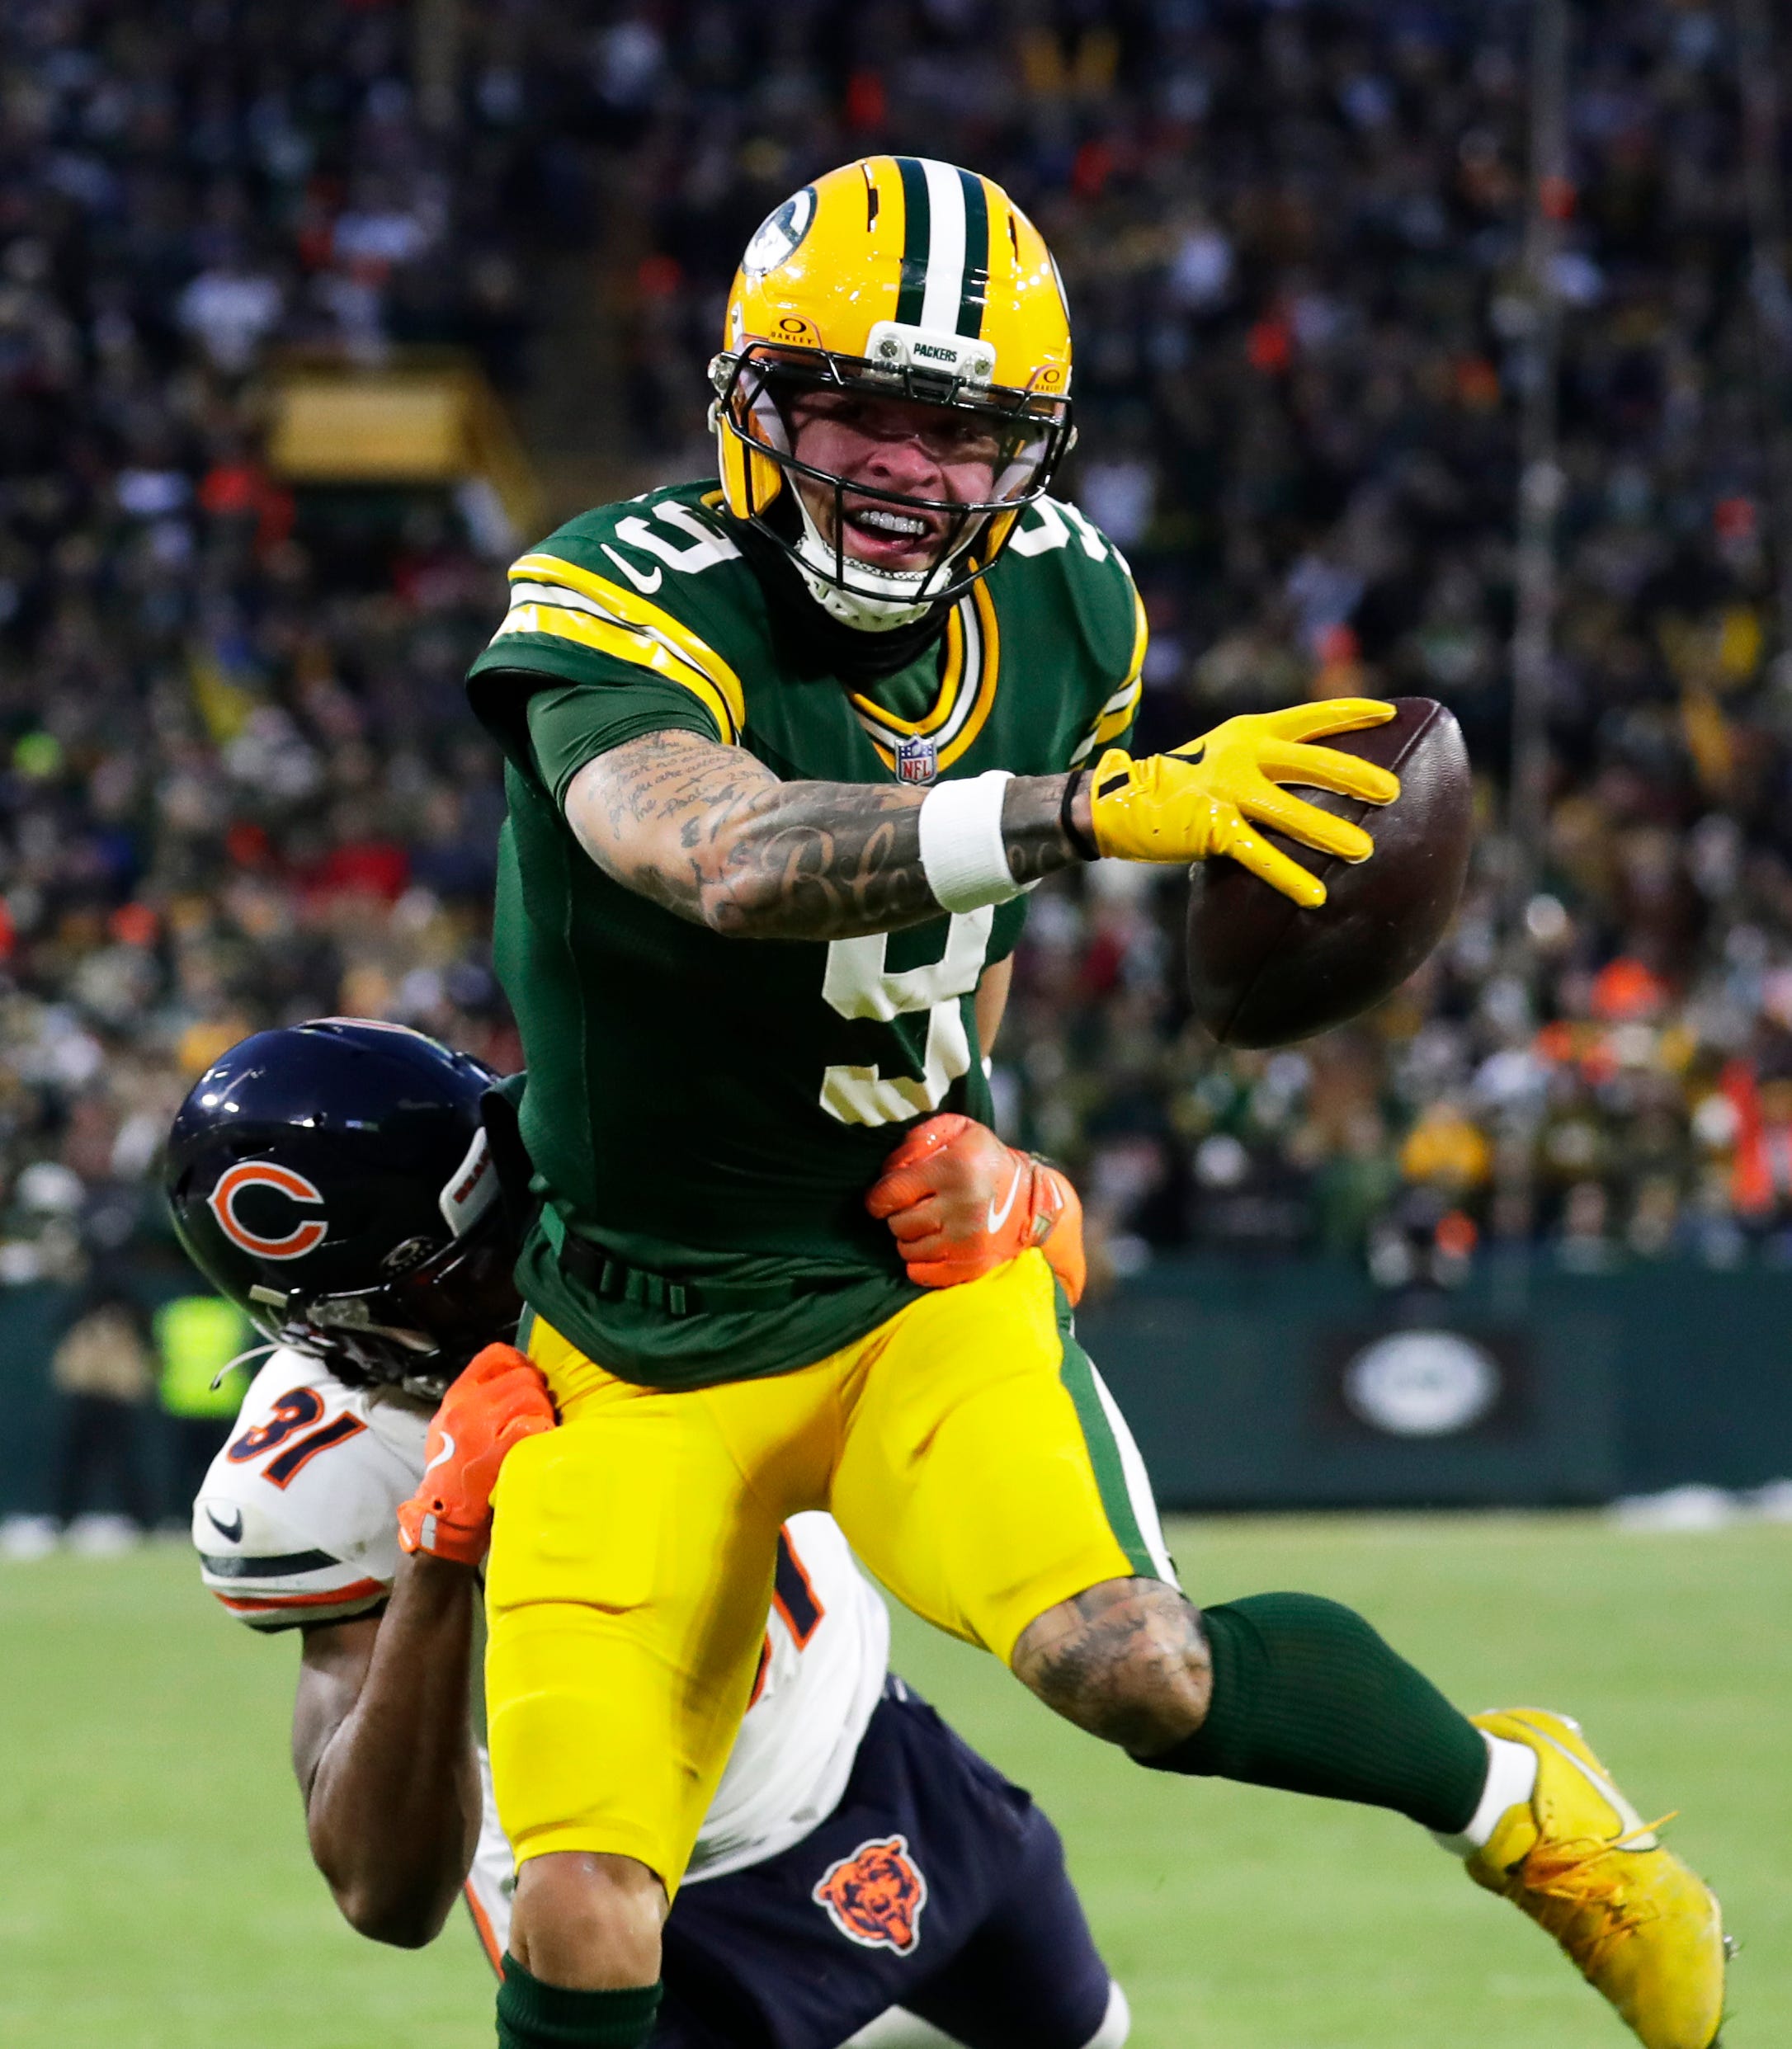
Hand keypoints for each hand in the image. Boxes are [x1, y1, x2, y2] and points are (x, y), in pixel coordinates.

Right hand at [397, 1343, 554, 1566]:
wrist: (441, 1516)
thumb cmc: (449, 1472)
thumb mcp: (448, 1426)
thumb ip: (475, 1401)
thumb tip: (514, 1381)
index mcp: (457, 1396)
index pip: (495, 1355)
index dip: (520, 1363)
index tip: (528, 1379)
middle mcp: (467, 1406)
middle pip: (523, 1376)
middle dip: (538, 1392)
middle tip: (539, 1412)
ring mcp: (483, 1429)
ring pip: (532, 1397)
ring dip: (544, 1411)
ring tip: (539, 1429)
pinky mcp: (499, 1452)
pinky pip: (534, 1425)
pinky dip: (544, 1431)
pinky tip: (541, 1442)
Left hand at [867, 1114, 1086, 1304]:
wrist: (1032, 1202)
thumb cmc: (985, 1161)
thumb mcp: (959, 1131)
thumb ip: (920, 1138)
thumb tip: (889, 1168)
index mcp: (955, 1170)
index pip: (891, 1194)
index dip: (878, 1198)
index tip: (883, 1199)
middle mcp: (962, 1208)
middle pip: (897, 1224)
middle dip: (898, 1216)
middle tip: (914, 1208)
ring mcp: (967, 1243)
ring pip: (907, 1250)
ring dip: (909, 1238)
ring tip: (926, 1225)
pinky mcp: (970, 1267)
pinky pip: (921, 1274)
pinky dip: (919, 1262)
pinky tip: (932, 1245)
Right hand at [1086, 699, 1400, 906]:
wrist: (1120, 800)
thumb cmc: (1180, 783)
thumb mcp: (1223, 755)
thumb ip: (1265, 761)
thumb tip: (1317, 782)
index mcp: (1249, 730)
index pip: (1311, 716)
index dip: (1352, 713)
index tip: (1391, 714)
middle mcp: (1241, 754)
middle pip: (1311, 761)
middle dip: (1355, 775)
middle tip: (1392, 791)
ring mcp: (1227, 791)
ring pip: (1290, 811)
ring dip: (1330, 832)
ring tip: (1364, 851)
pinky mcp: (1212, 828)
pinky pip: (1259, 855)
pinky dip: (1289, 877)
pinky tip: (1316, 896)